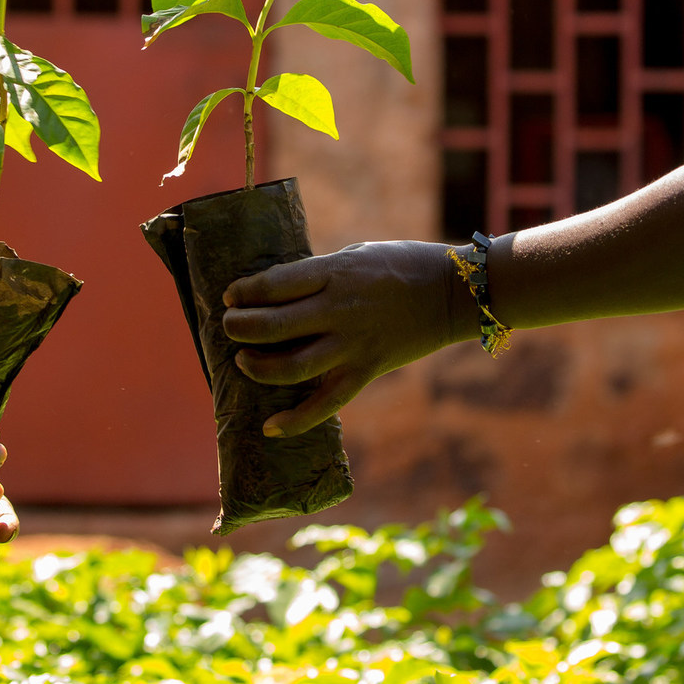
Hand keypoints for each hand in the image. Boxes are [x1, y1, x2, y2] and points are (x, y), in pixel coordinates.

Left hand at [221, 240, 474, 436]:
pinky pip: (325, 403)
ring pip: (290, 367)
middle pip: (273, 326)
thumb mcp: (355, 256)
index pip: (274, 285)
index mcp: (335, 274)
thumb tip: (279, 291)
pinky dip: (295, 421)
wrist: (453, 293)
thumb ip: (319, 275)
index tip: (230, 295)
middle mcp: (339, 311)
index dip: (245, 292)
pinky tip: (269, 427)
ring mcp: (353, 345)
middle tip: (229, 325)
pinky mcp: (366, 371)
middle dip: (240, 327)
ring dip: (257, 367)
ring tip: (242, 359)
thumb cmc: (402, 264)